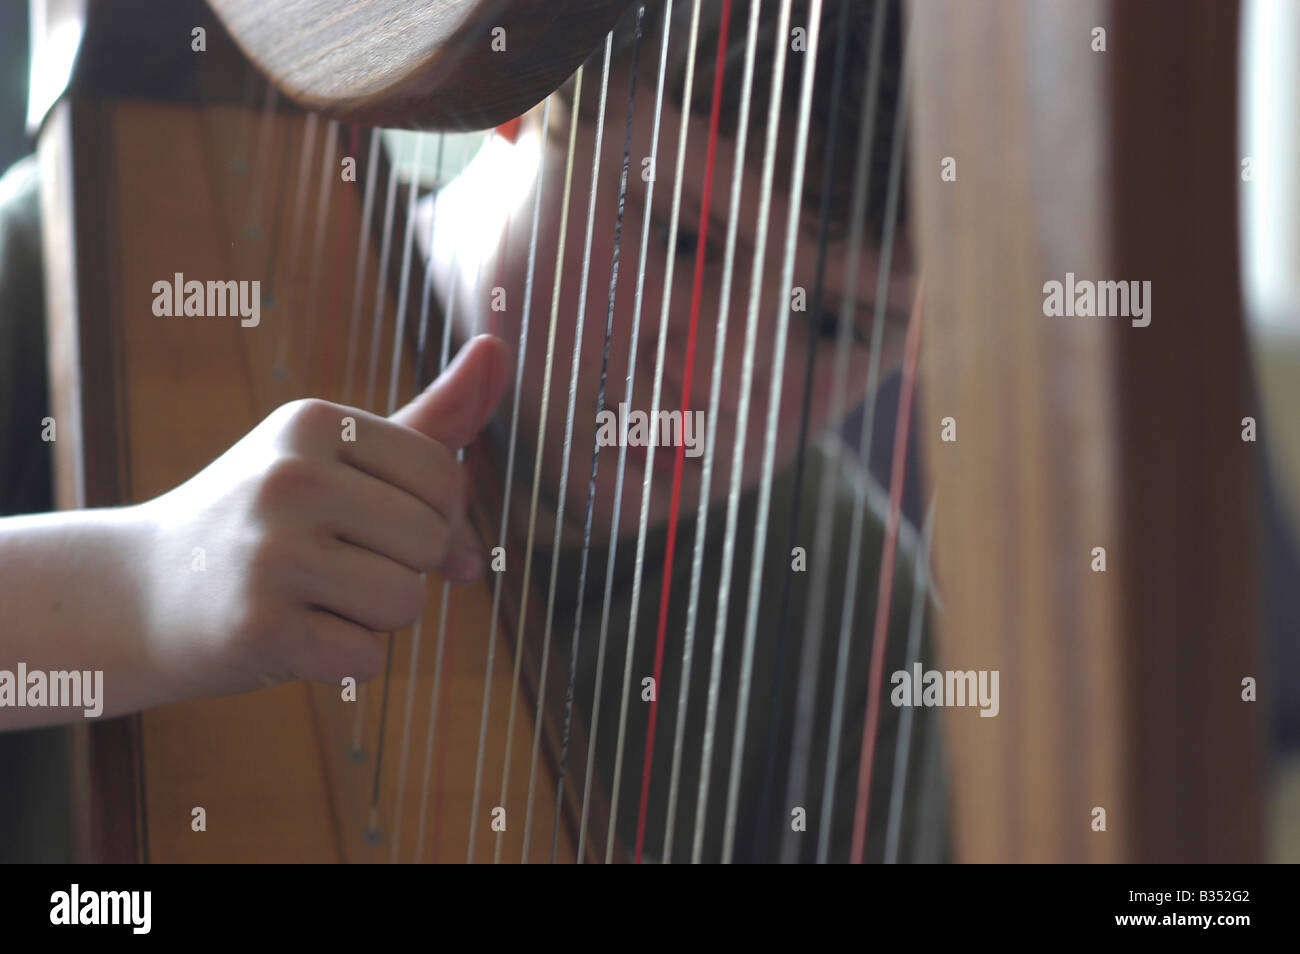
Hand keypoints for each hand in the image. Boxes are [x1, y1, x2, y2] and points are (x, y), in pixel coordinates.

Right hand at [136, 334, 508, 699]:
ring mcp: (269, 552)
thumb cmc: (266, 520)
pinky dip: (340, 661)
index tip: (365, 521)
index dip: (427, 517)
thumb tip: (501, 350)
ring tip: (308, 597)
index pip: (446, 481)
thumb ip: (431, 415)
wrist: (141, 593)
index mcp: (313, 422)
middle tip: (326, 563)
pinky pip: (367, 659)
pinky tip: (288, 635)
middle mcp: (289, 477)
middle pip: (431, 544)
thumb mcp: (338, 457)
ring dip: (372, 618)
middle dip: (399, 569)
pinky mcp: (258, 628)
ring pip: (405, 604)